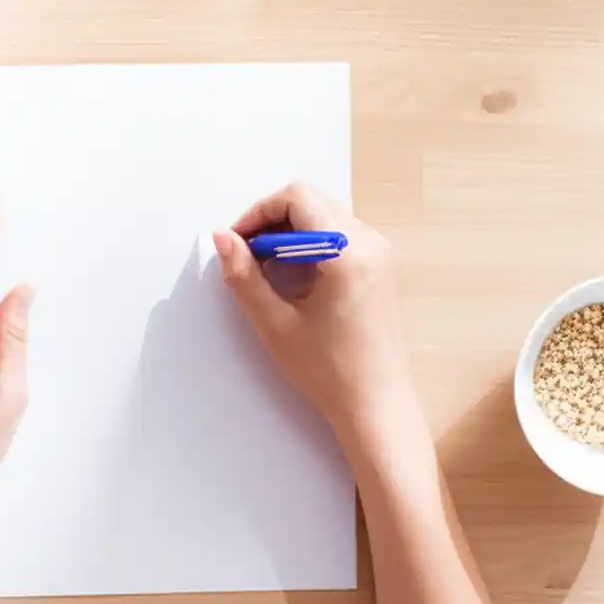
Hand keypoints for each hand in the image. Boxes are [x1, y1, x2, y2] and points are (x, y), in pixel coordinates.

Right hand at [212, 182, 404, 433]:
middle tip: (247, 257)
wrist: (377, 404)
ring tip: (267, 273)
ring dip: (290, 233)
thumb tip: (222, 239)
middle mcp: (370, 243)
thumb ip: (244, 276)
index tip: (238, 243)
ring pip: (324, 216)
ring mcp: (379, 253)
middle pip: (311, 202)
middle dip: (272, 222)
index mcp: (347, 253)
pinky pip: (339, 235)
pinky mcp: (380, 267)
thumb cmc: (330, 371)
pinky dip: (309, 245)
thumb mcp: (276, 324)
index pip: (297, 198)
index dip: (259, 213)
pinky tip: (294, 279)